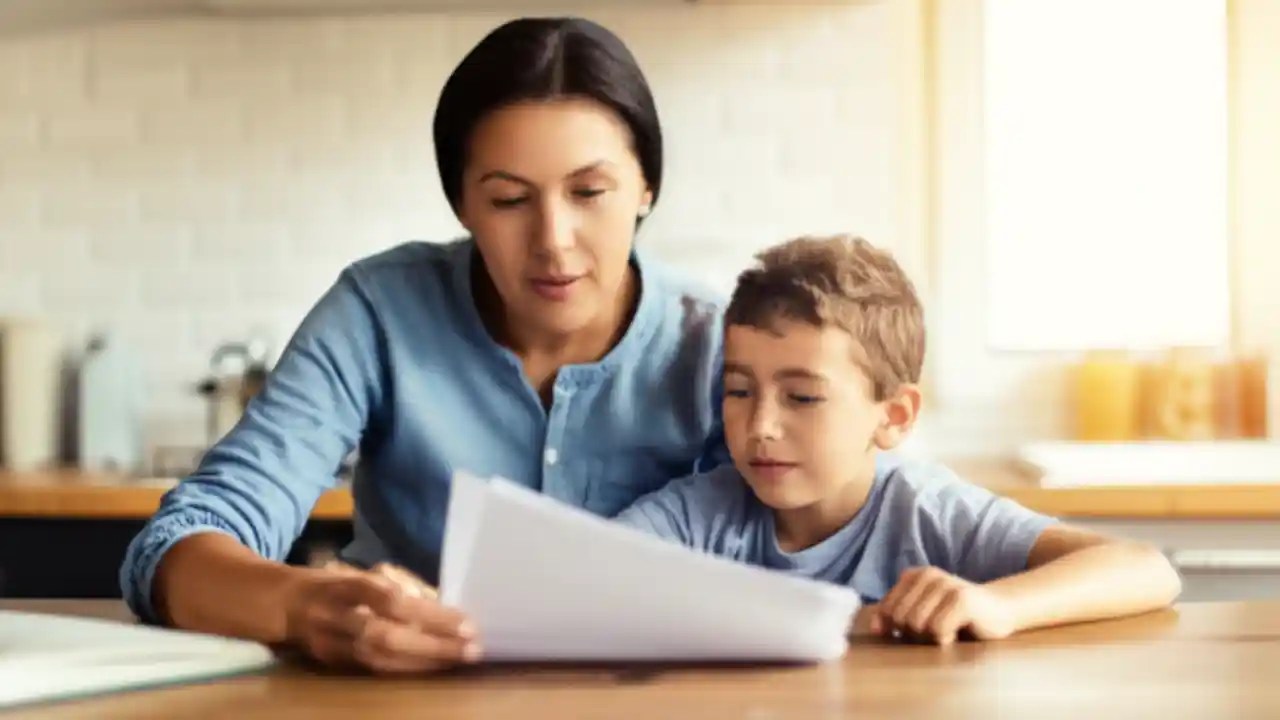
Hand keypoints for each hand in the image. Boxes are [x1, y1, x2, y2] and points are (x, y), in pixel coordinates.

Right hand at [283, 561, 480, 673]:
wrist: (278, 604)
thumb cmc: (333, 583)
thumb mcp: (362, 572)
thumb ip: (397, 585)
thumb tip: (440, 603)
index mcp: (344, 584)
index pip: (389, 599)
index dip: (427, 613)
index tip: (465, 621)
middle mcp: (335, 615)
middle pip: (385, 635)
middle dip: (432, 645)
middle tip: (472, 647)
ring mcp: (330, 643)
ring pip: (379, 659)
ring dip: (424, 662)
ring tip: (460, 659)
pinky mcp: (332, 663)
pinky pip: (373, 670)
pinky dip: (406, 670)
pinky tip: (433, 668)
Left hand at [870, 566, 1016, 644]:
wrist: (1000, 610)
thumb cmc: (956, 616)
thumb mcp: (921, 612)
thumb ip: (895, 616)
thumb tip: (875, 629)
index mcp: (913, 575)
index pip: (886, 609)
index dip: (896, 628)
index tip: (915, 631)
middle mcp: (927, 575)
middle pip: (900, 618)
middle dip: (915, 633)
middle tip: (937, 630)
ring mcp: (945, 584)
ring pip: (917, 624)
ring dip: (931, 637)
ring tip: (948, 629)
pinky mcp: (962, 599)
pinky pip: (937, 630)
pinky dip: (946, 640)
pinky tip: (958, 633)